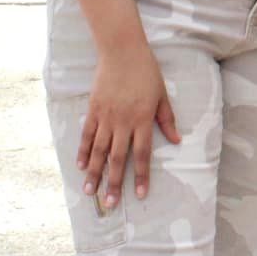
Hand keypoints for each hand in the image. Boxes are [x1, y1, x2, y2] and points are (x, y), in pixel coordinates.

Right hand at [77, 41, 180, 209]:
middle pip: (118, 158)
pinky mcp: (93, 110)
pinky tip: (80, 166)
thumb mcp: (162, 94)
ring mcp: (106, 117)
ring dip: (94, 173)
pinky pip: (86, 135)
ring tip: (90, 191)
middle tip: (110, 204)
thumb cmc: (146, 71)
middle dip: (115, 183)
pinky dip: (82, 151)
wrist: (122, 51)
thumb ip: (166, 119)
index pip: (142, 153)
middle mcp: (123, 122)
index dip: (141, 175)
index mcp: (142, 119)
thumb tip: (176, 140)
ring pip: (98, 150)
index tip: (140, 194)